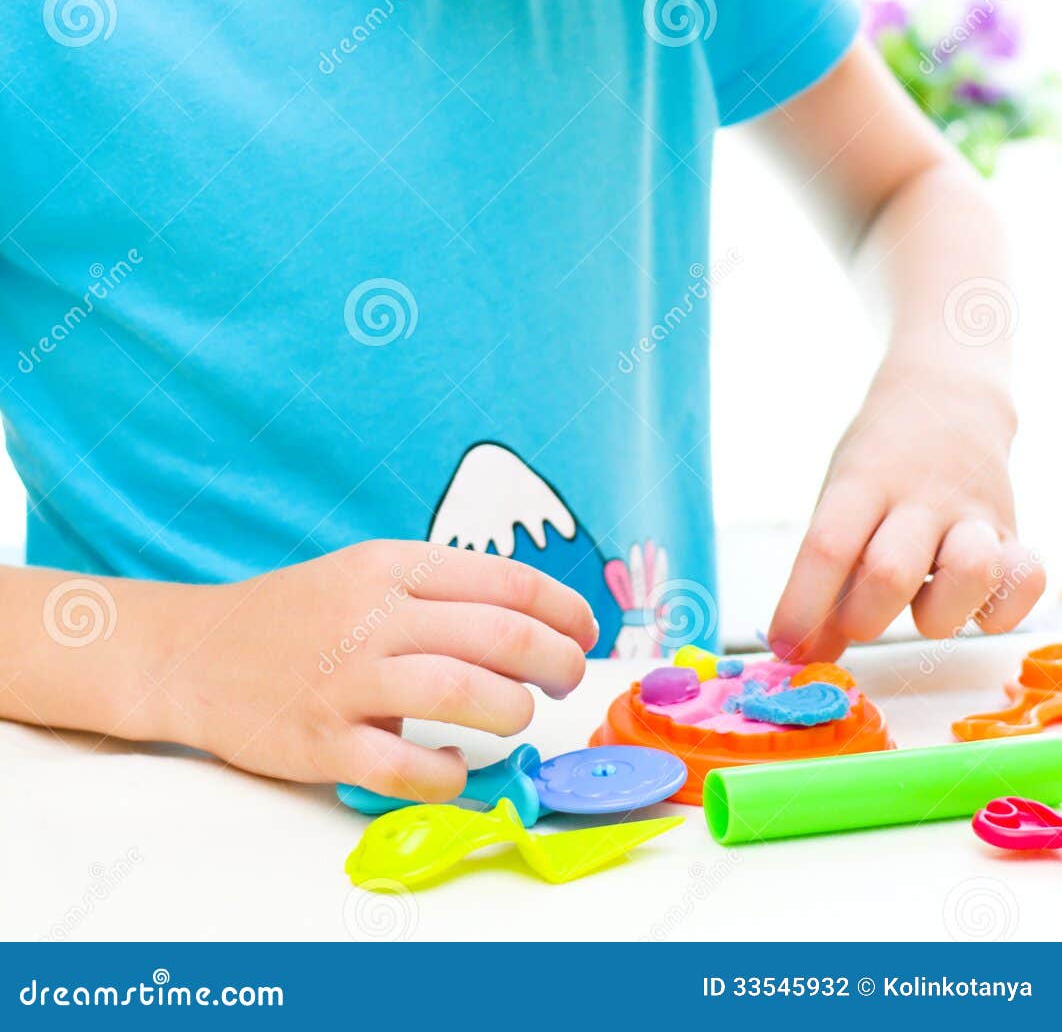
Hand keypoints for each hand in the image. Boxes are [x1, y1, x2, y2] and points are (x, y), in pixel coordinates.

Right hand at [154, 541, 595, 795]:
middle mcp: (372, 616)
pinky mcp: (321, 743)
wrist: (195, 653)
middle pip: (497, 634)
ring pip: (461, 693)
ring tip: (516, 718)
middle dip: (554, 661)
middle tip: (568, 681)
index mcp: (390, 566)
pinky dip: (446, 775)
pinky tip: (454, 770)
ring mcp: (346, 681)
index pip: (502, 580)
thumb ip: (436, 592)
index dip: (561, 607)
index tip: (585, 631)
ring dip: (510, 711)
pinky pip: (404, 766)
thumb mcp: (364, 574)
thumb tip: (532, 620)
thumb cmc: (297, 616)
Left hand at [768, 362, 1044, 662]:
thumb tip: (802, 652)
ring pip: (969, 573)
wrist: (946, 398)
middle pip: (891, 572)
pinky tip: (971, 603)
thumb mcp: (839, 498)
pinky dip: (1000, 609)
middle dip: (863, 618)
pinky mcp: (1014, 533)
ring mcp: (974, 513)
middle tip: (855, 620)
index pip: (828, 547)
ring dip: (937, 613)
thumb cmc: (879, 463)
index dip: (803, 607)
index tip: (785, 645)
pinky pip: (1027, 582)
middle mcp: (922, 496)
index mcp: (864, 481)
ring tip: (921, 601)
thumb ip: (824, 576)